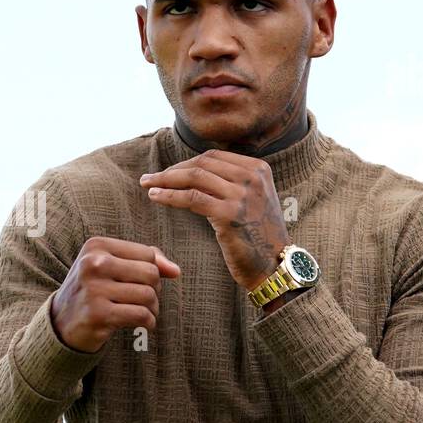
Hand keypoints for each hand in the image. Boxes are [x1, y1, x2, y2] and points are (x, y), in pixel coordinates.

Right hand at [49, 237, 180, 352]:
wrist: (61, 322)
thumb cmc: (93, 290)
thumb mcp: (111, 266)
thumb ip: (144, 260)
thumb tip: (175, 271)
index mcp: (96, 246)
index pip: (147, 254)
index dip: (154, 271)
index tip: (142, 284)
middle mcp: (93, 264)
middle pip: (150, 273)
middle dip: (155, 290)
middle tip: (145, 301)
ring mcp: (94, 289)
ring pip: (148, 295)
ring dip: (153, 308)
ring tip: (144, 312)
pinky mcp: (98, 314)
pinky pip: (141, 315)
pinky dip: (148, 322)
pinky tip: (142, 324)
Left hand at [139, 150, 288, 291]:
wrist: (274, 265)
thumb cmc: (258, 236)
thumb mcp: (254, 200)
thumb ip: (233, 183)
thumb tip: (195, 172)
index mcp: (258, 169)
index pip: (213, 157)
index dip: (185, 162)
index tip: (167, 172)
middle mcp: (252, 177)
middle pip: (201, 164)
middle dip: (171, 170)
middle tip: (149, 178)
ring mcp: (242, 195)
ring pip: (194, 177)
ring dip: (165, 180)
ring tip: (147, 185)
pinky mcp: (229, 214)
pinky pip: (191, 198)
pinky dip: (170, 196)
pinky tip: (156, 197)